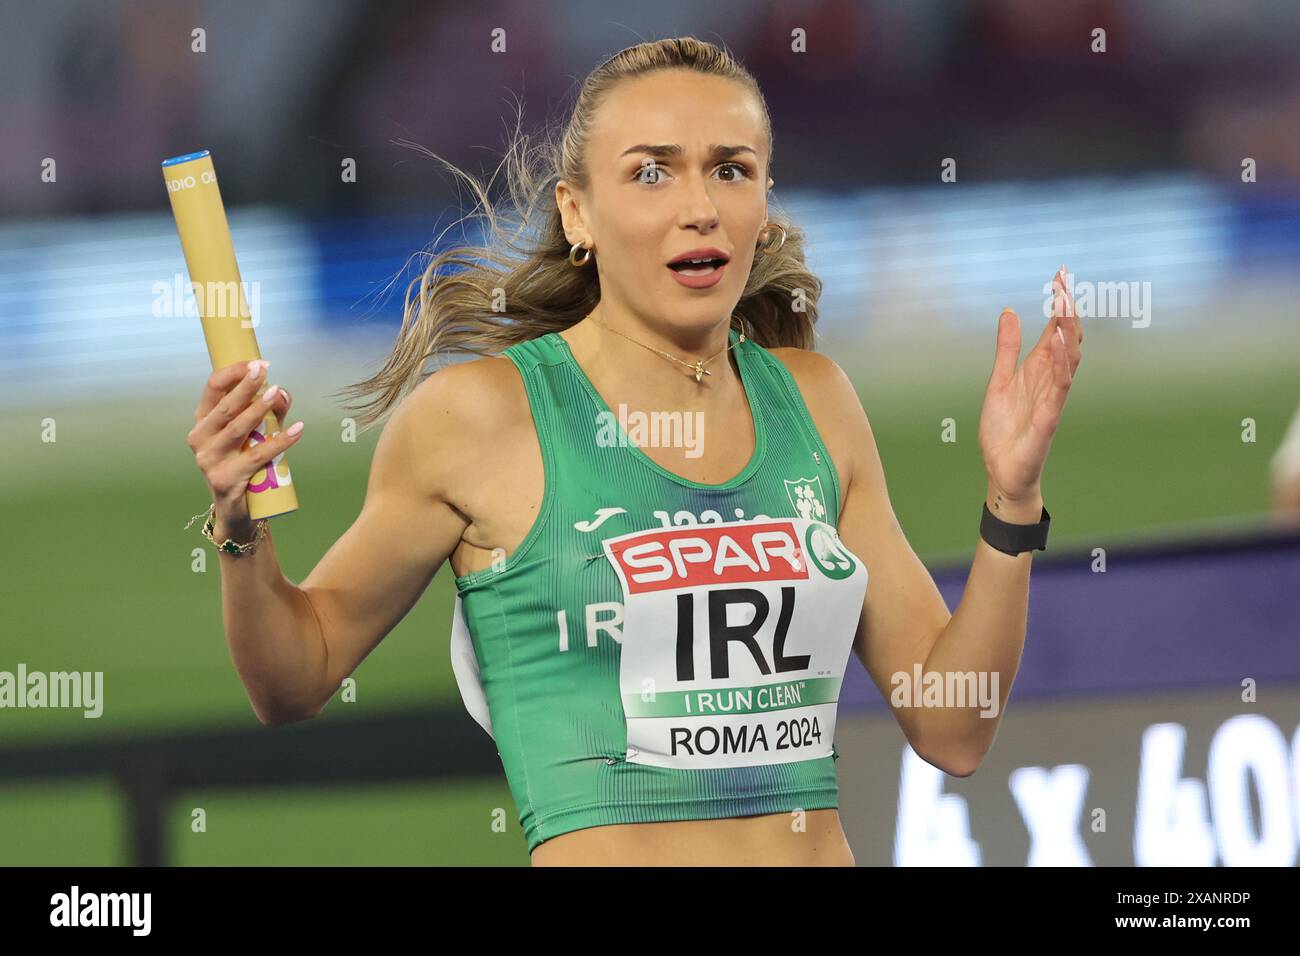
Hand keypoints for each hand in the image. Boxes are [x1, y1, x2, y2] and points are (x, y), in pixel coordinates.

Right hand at [186, 359, 302, 533]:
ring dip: (259, 409)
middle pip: (225, 407)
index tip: (257, 363)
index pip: (212, 389)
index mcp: (203, 423)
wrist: (238, 513)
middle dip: (246, 386)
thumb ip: (269, 414)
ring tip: (278, 394)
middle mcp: (200, 439)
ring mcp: (210, 460)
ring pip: (237, 429)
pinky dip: (279, 442)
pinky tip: (297, 431)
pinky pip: (257, 457)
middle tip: (266, 370)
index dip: (233, 373)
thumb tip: (282, 392)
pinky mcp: (226, 479)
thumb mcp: (255, 436)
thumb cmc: (246, 466)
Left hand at [978, 265, 1082, 501]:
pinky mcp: (1049, 418)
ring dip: (1069, 331)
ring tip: (1065, 303)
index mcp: (1039, 369)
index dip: (1058, 303)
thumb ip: (1006, 348)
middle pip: (1067, 338)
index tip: (1060, 273)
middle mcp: (1051, 379)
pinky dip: (1062, 365)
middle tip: (1064, 279)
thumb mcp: (999, 380)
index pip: (1055, 329)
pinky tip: (1061, 344)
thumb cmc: (1005, 429)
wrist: (1002, 471)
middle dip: (1067, 309)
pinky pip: (1060, 388)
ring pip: (1069, 359)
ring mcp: (1053, 397)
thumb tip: (1009, 312)